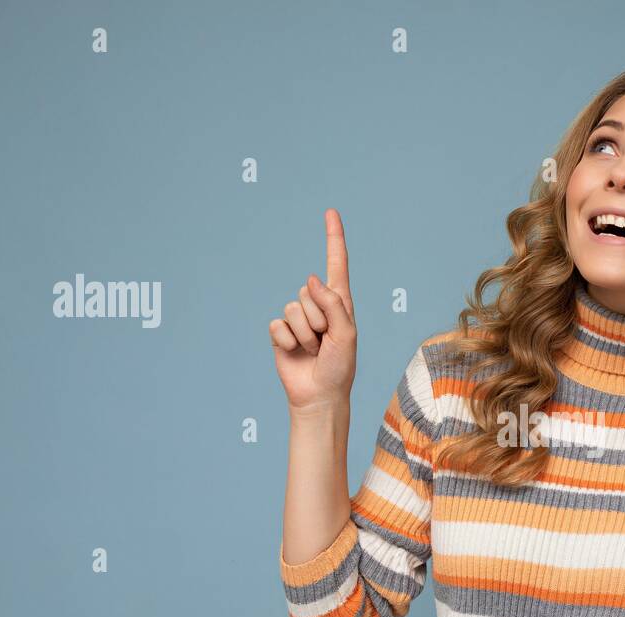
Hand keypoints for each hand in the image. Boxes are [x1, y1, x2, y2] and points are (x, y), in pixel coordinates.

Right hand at [270, 208, 357, 411]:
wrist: (319, 395)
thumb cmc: (340, 367)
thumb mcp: (346, 334)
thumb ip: (334, 304)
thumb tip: (312, 278)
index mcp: (340, 303)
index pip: (336, 264)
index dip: (334, 238)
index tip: (331, 212)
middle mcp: (318, 306)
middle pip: (309, 291)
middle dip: (318, 319)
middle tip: (325, 342)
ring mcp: (298, 319)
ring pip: (293, 308)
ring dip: (305, 334)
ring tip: (314, 350)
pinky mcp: (280, 332)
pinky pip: (278, 325)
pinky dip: (288, 342)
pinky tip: (297, 353)